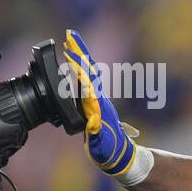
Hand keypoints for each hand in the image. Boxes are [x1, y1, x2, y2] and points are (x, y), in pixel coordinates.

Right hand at [63, 29, 136, 177]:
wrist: (120, 155)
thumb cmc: (110, 150)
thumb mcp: (101, 144)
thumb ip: (96, 135)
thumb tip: (92, 124)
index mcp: (98, 106)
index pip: (88, 82)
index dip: (79, 68)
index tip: (72, 54)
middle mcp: (99, 99)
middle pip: (89, 71)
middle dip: (80, 53)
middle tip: (71, 35)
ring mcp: (97, 99)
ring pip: (88, 73)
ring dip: (80, 57)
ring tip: (71, 42)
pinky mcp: (94, 103)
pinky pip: (86, 81)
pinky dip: (80, 69)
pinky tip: (74, 61)